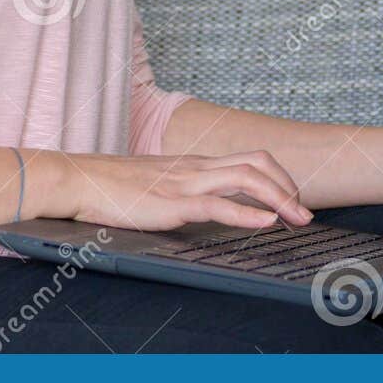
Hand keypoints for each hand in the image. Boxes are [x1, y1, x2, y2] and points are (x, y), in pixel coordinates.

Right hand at [53, 149, 314, 231]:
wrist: (78, 179)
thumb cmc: (111, 186)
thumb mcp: (156, 183)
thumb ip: (182, 190)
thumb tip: (204, 207)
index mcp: (194, 164)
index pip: (249, 158)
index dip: (278, 177)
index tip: (293, 201)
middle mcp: (196, 168)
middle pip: (257, 162)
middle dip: (288, 186)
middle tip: (304, 214)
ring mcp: (185, 183)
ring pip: (247, 178)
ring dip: (280, 198)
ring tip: (298, 220)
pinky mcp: (172, 203)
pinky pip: (218, 204)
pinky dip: (248, 214)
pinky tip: (266, 223)